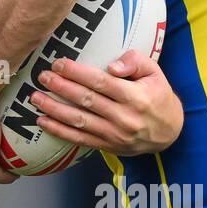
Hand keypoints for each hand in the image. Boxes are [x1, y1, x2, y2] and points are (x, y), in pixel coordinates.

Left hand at [30, 49, 181, 155]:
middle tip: (42, 76)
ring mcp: (115, 134)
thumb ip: (134, 61)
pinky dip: (59, 131)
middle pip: (86, 100)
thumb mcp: (155, 72)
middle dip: (61, 87)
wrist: (170, 132)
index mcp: (135, 97)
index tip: (58, 64)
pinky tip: (43, 121)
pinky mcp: (108, 146)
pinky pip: (79, 139)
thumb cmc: (158, 96)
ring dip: (54, 109)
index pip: (101, 82)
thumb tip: (111, 65)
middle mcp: (124, 117)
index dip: (77, 73)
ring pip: (79, 121)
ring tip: (35, 98)